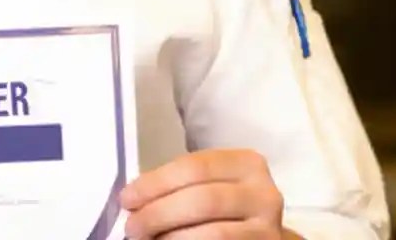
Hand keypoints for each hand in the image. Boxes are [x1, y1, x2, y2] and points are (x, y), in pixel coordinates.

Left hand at [119, 149, 294, 238]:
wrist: (260, 234)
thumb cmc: (227, 207)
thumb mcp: (211, 184)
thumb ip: (180, 185)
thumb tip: (134, 199)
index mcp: (246, 163)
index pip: (194, 167)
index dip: (156, 183)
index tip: (127, 198)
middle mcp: (263, 193)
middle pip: (203, 200)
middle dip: (160, 213)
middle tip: (132, 226)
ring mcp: (268, 227)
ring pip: (214, 233)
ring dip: (172, 237)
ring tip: (147, 239)